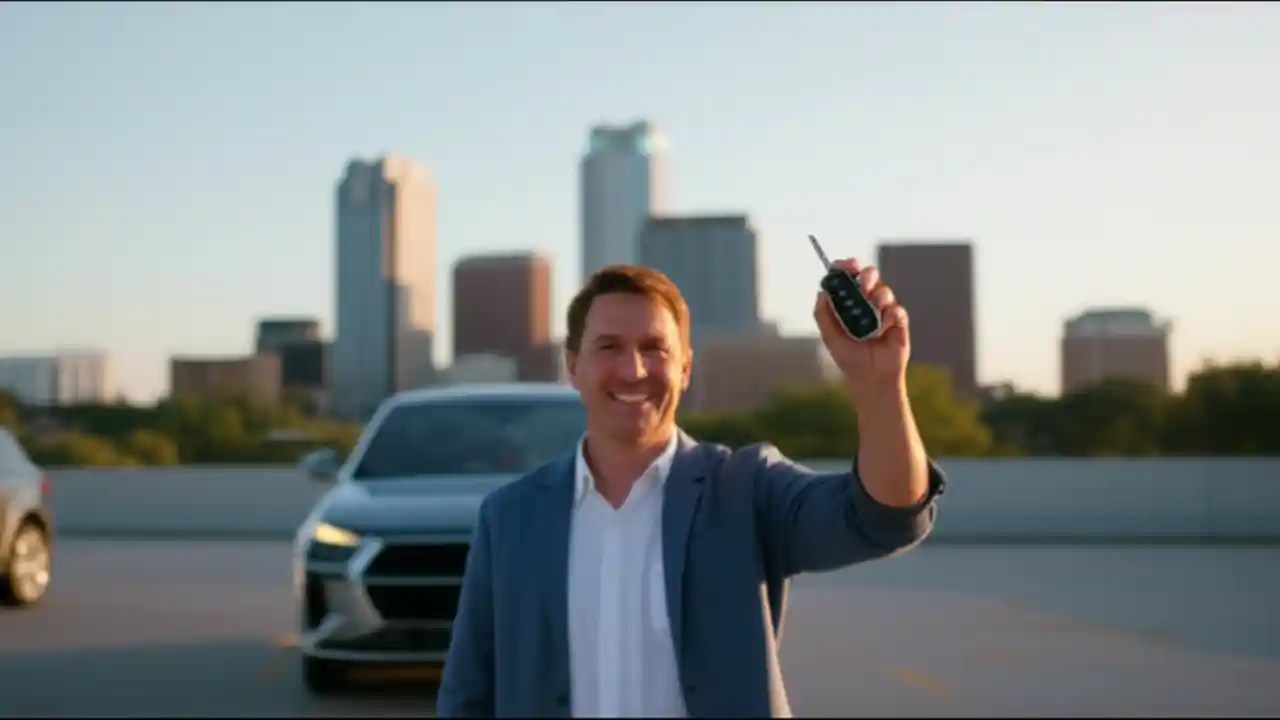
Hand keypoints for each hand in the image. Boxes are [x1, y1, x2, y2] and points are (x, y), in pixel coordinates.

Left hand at [812, 258, 909, 400]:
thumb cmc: (849, 359)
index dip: (847, 268)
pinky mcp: (899, 321)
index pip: (848, 278)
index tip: (848, 266)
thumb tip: (821, 292)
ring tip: (873, 313)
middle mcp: (867, 303)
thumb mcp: (830, 337)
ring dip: (878, 298)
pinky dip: (890, 315)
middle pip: (869, 276)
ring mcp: (884, 311)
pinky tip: (884, 328)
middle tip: (863, 284)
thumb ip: (823, 315)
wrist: (870, 378)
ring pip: (884, 290)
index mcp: (848, 303)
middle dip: (867, 275)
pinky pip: (897, 309)